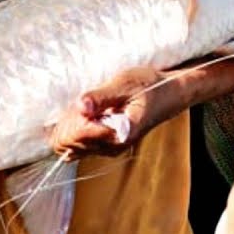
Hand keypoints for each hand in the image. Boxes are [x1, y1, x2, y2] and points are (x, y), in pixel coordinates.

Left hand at [49, 67, 164, 159]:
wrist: (167, 94)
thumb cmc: (149, 87)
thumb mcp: (125, 84)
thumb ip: (101, 97)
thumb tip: (81, 105)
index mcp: (119, 135)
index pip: (79, 136)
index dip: (70, 118)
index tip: (77, 102)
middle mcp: (112, 147)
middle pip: (71, 144)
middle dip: (66, 123)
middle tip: (79, 102)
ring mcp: (108, 149)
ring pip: (72, 146)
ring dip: (68, 126)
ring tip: (84, 105)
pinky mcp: (105, 146)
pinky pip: (79, 144)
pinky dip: (73, 130)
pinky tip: (81, 113)